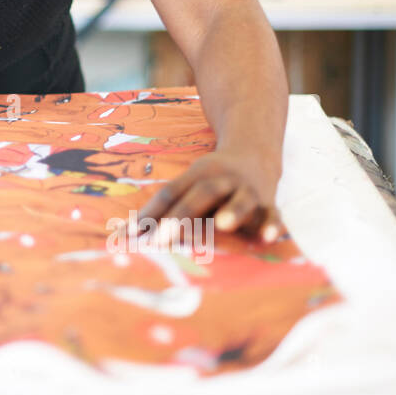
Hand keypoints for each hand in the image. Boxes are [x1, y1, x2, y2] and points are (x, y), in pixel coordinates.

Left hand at [137, 148, 283, 242]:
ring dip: (232, 211)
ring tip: (222, 224)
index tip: (131, 236)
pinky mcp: (269, 204)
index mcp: (197, 175)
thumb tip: (122, 235)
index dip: (150, 213)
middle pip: (201, 194)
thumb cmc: (211, 181)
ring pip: (240, 200)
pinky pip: (273, 215)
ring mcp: (247, 191)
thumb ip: (161, 210)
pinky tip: (267, 239)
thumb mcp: (188, 186)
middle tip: (161, 239)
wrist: (255, 154)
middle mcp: (222, 181)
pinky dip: (272, 225)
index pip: (170, 193)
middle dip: (181, 217)